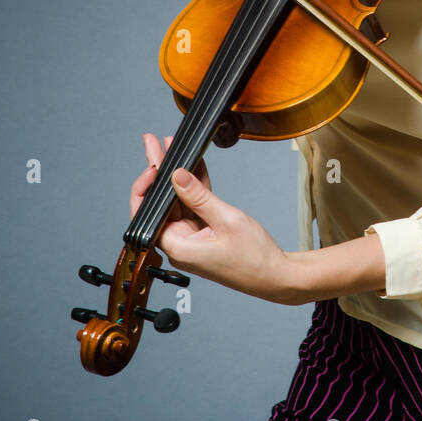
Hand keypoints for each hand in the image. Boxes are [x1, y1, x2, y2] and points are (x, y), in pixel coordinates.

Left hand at [130, 133, 299, 305]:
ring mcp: (192, 238)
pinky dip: (194, 187)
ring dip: (177, 176)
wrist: (275, 275)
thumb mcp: (225, 220)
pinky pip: (195, 206)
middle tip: (155, 145)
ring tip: (171, 147)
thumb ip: (198, 196)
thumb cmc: (253, 258)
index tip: (155, 164)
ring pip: (179, 201)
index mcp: (177, 247)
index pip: (148, 214)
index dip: (146, 187)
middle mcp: (180, 244)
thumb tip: (177, 176)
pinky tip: (192, 165)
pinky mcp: (204, 234)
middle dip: (159, 172)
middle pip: (162, 203)